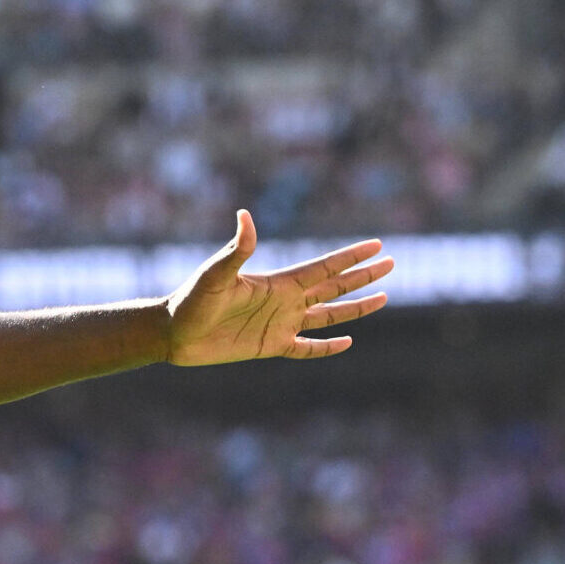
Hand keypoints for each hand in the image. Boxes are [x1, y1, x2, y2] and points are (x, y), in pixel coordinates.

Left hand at [165, 210, 392, 365]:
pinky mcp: (271, 346)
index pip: (324, 268)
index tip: (378, 245)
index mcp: (278, 283)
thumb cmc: (191, 300)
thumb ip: (237, 249)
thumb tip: (245, 215)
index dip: (350, 257)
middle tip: (391, 263)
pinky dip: (327, 346)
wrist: (173, 333)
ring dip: (355, 308)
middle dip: (362, 276)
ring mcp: (280, 324)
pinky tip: (348, 342)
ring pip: (328, 315)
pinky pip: (306, 347)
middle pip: (334, 287)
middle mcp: (284, 301)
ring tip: (383, 298)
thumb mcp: (216, 274)